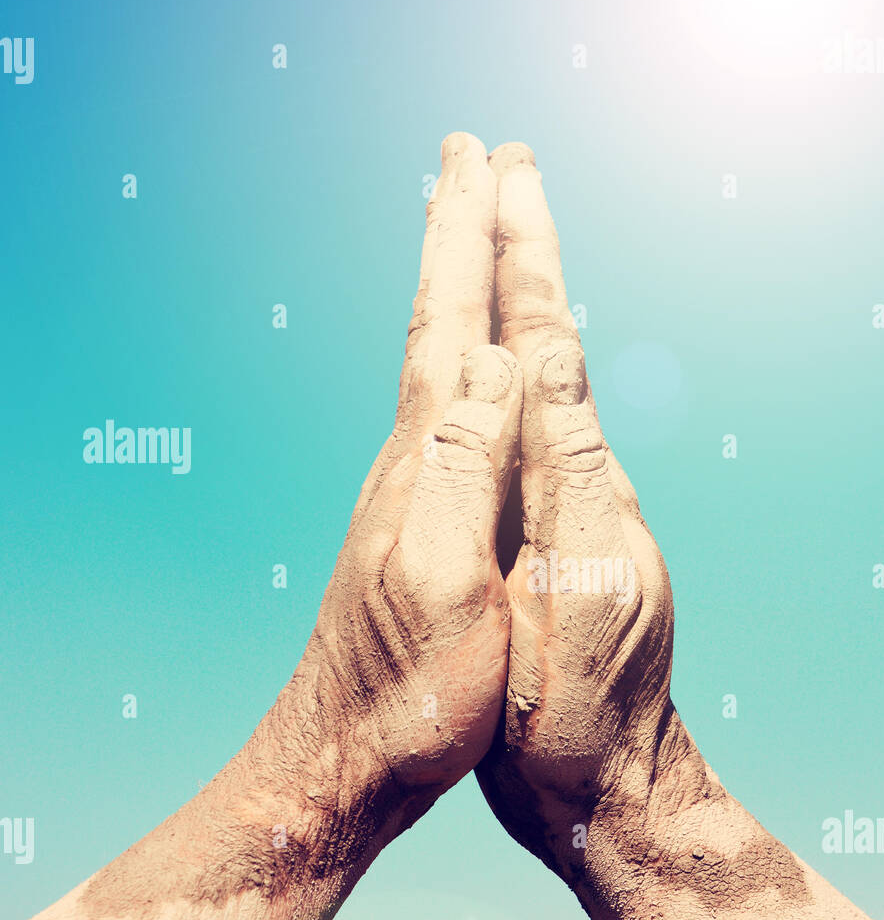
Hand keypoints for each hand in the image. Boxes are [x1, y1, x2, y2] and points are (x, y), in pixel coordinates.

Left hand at [264, 133, 521, 868]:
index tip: (486, 162)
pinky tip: (471, 373)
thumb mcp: (442, 584)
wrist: (350, 759)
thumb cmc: (408, 694)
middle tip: (471, 159)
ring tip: (468, 238)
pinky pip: (451, 417)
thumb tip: (498, 360)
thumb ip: (463, 469)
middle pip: (439, 323)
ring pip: (442, 363)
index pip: (452, 326)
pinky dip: (466, 364)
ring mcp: (413, 494)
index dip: (469, 241)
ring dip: (458, 290)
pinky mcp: (422, 530)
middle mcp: (411, 462)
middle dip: (458, 235)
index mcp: (424, 464)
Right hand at [475, 144, 698, 890]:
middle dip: (530, 252)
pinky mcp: (573, 553)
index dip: (525, 258)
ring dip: (529, 307)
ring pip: (551, 391)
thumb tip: (543, 376)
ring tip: (508, 245)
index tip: (505, 173)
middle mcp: (590, 489)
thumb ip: (562, 487)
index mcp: (580, 491)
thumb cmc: (572, 720)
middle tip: (507, 167)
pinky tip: (516, 380)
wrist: (608, 791)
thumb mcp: (573, 602)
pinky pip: (546, 446)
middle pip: (553, 346)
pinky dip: (526, 386)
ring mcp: (584, 519)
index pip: (548, 349)